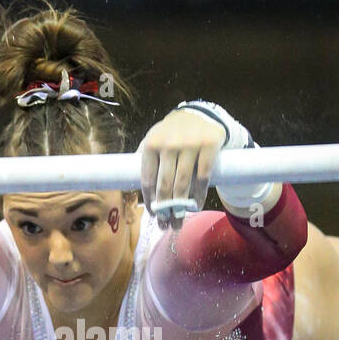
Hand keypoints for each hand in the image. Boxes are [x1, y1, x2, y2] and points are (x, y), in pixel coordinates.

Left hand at [137, 108, 225, 227]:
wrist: (199, 114)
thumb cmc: (172, 133)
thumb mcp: (154, 138)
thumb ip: (144, 158)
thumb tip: (129, 183)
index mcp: (152, 144)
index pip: (147, 178)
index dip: (150, 200)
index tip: (153, 214)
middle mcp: (169, 144)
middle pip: (165, 185)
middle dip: (164, 209)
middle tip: (166, 225)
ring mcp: (190, 145)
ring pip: (183, 184)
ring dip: (181, 208)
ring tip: (179, 222)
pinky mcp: (209, 146)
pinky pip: (202, 178)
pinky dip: (199, 195)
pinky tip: (195, 206)